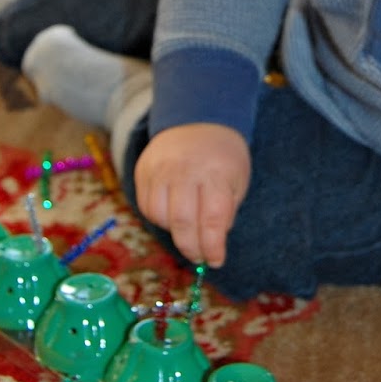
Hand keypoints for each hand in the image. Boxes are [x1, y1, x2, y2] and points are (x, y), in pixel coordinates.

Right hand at [133, 123, 250, 267]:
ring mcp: (160, 169)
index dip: (213, 246)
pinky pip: (146, 206)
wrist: (198, 121)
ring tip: (187, 229)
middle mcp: (185, 170)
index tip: (217, 260)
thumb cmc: (223, 157)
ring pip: (159, 216)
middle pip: (182, 222)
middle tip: (199, 257)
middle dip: (191, 248)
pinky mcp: (143, 169)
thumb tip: (211, 244)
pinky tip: (172, 214)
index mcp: (216, 173)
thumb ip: (226, 212)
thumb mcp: (237, 181)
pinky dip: (159, 218)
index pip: (213, 219)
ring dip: (174, 232)